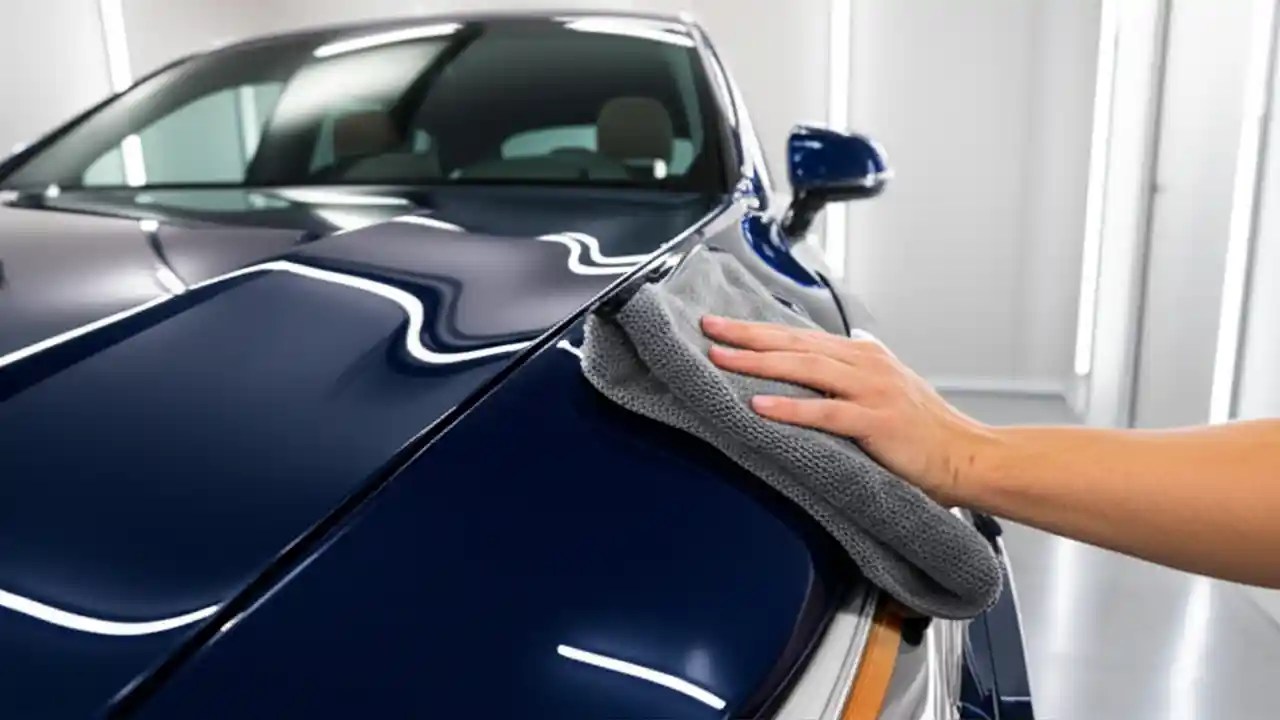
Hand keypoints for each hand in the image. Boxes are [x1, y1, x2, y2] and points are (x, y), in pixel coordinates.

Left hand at [701, 315, 994, 504]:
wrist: (966, 455)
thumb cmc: (927, 429)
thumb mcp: (889, 387)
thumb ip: (859, 370)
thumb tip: (835, 351)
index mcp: (864, 355)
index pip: (800, 336)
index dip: (759, 330)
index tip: (723, 325)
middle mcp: (865, 365)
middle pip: (795, 344)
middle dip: (748, 336)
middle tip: (709, 329)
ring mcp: (872, 391)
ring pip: (806, 369)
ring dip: (760, 363)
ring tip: (722, 360)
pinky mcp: (877, 422)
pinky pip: (825, 413)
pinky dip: (791, 408)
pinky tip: (761, 406)